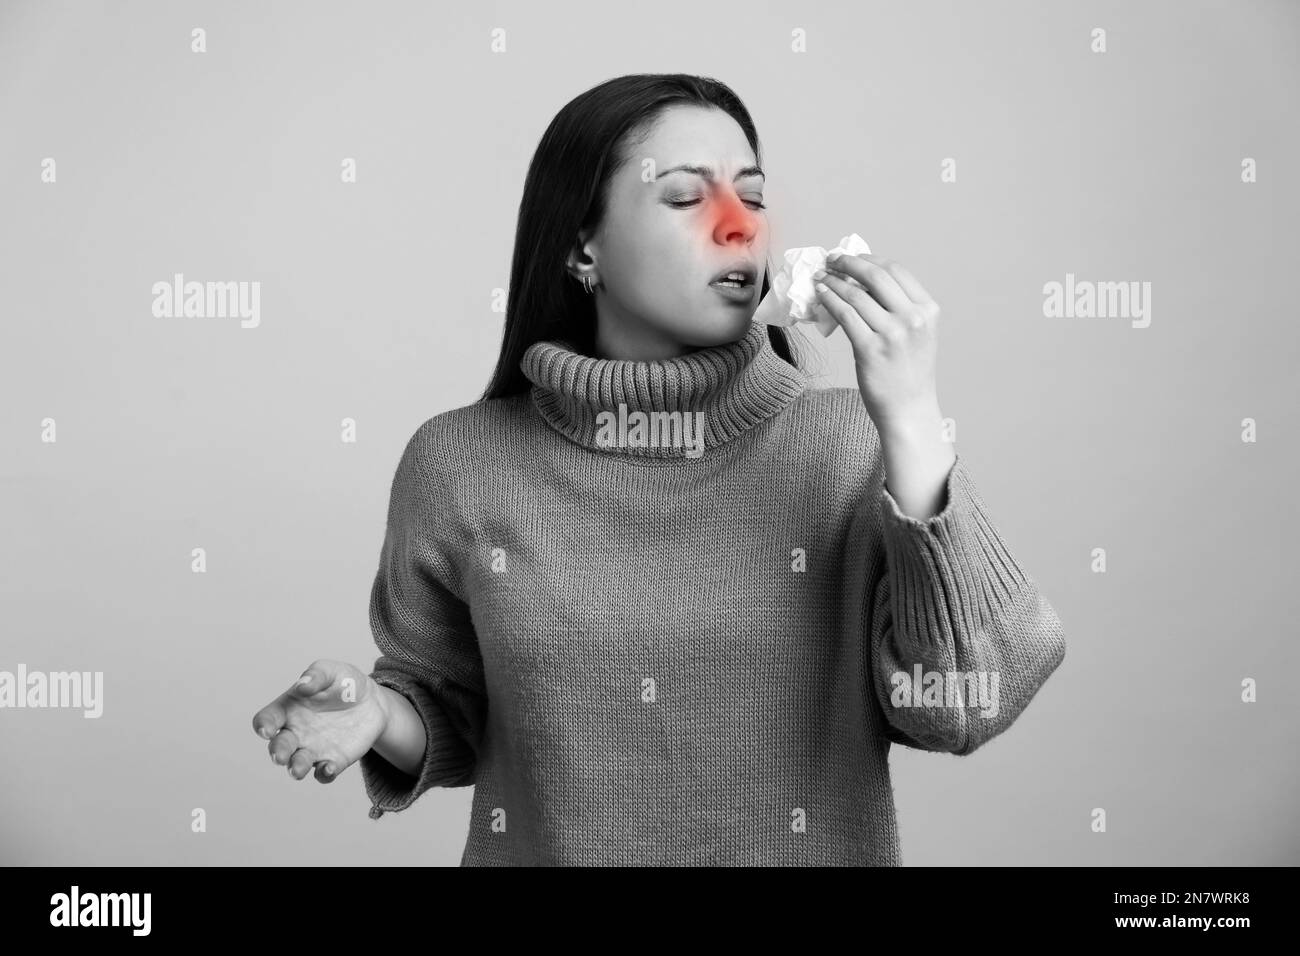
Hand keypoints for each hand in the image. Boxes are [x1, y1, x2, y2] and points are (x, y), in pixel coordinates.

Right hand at [252, 659, 388, 783]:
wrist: (370, 701)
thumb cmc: (343, 683)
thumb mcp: (332, 671)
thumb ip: (316, 675)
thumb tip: (302, 685)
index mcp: (288, 709)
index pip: (267, 719)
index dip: (263, 725)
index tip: (266, 730)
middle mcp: (295, 733)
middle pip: (279, 746)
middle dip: (278, 753)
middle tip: (280, 756)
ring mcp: (313, 749)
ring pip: (297, 764)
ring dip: (296, 768)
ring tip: (298, 769)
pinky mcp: (333, 761)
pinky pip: (324, 773)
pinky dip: (324, 774)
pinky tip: (329, 768)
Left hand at [813, 252, 943, 434]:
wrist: (909, 410)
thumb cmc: (909, 373)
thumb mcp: (917, 333)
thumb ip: (899, 307)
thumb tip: (861, 281)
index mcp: (927, 310)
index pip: (896, 271)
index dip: (869, 258)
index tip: (851, 256)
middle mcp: (913, 319)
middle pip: (875, 275)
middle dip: (848, 262)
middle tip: (831, 259)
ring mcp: (892, 334)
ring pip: (855, 294)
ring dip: (834, 281)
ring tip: (821, 277)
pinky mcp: (869, 349)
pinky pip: (844, 314)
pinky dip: (829, 299)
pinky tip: (821, 295)